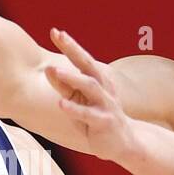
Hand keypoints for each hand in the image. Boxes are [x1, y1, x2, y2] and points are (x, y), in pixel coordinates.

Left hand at [45, 28, 137, 161]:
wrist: (124, 143)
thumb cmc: (96, 119)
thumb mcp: (78, 101)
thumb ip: (64, 87)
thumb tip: (49, 68)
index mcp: (97, 80)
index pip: (81, 59)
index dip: (69, 45)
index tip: (55, 31)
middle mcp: (103, 88)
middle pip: (88, 64)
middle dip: (73, 49)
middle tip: (59, 36)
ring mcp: (105, 104)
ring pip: (90, 86)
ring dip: (72, 77)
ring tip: (56, 70)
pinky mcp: (104, 121)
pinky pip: (88, 114)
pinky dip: (74, 108)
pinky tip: (61, 103)